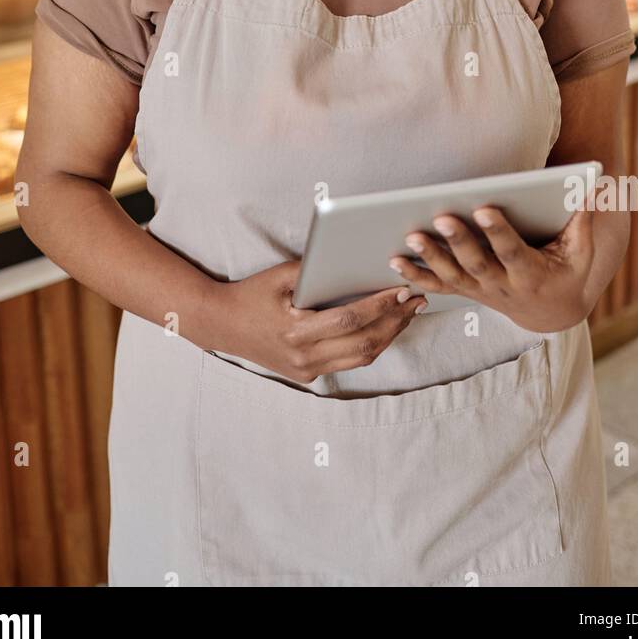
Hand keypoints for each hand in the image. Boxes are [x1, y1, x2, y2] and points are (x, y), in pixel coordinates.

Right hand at [211, 261, 426, 383]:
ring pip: (361, 358)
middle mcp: (304, 357)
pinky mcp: (308, 376)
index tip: (402, 290)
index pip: (350, 320)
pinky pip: (348, 361)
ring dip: (389, 335)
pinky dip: (370, 344)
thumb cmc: (251, 294)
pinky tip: (385, 326)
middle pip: (364, 344)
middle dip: (395, 321)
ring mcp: (307, 371)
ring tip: (408, 313)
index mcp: (296, 332)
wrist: (222, 324)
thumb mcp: (280, 276)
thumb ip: (315, 271)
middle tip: (416, 300)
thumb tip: (355, 262)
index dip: (380, 306)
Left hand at [388, 205, 593, 333]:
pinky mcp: (466, 292)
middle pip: (476, 264)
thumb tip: (593, 187)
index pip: (513, 251)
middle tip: (441, 217)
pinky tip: (394, 262)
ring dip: (429, 258)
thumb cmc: (568, 272)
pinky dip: (415, 276)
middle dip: (458, 241)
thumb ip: (584, 222)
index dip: (499, 232)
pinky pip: (438, 286)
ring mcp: (481, 292)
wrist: (553, 311)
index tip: (484, 208)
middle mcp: (503, 287)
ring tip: (409, 237)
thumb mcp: (582, 253)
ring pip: (452, 277)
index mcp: (531, 274)